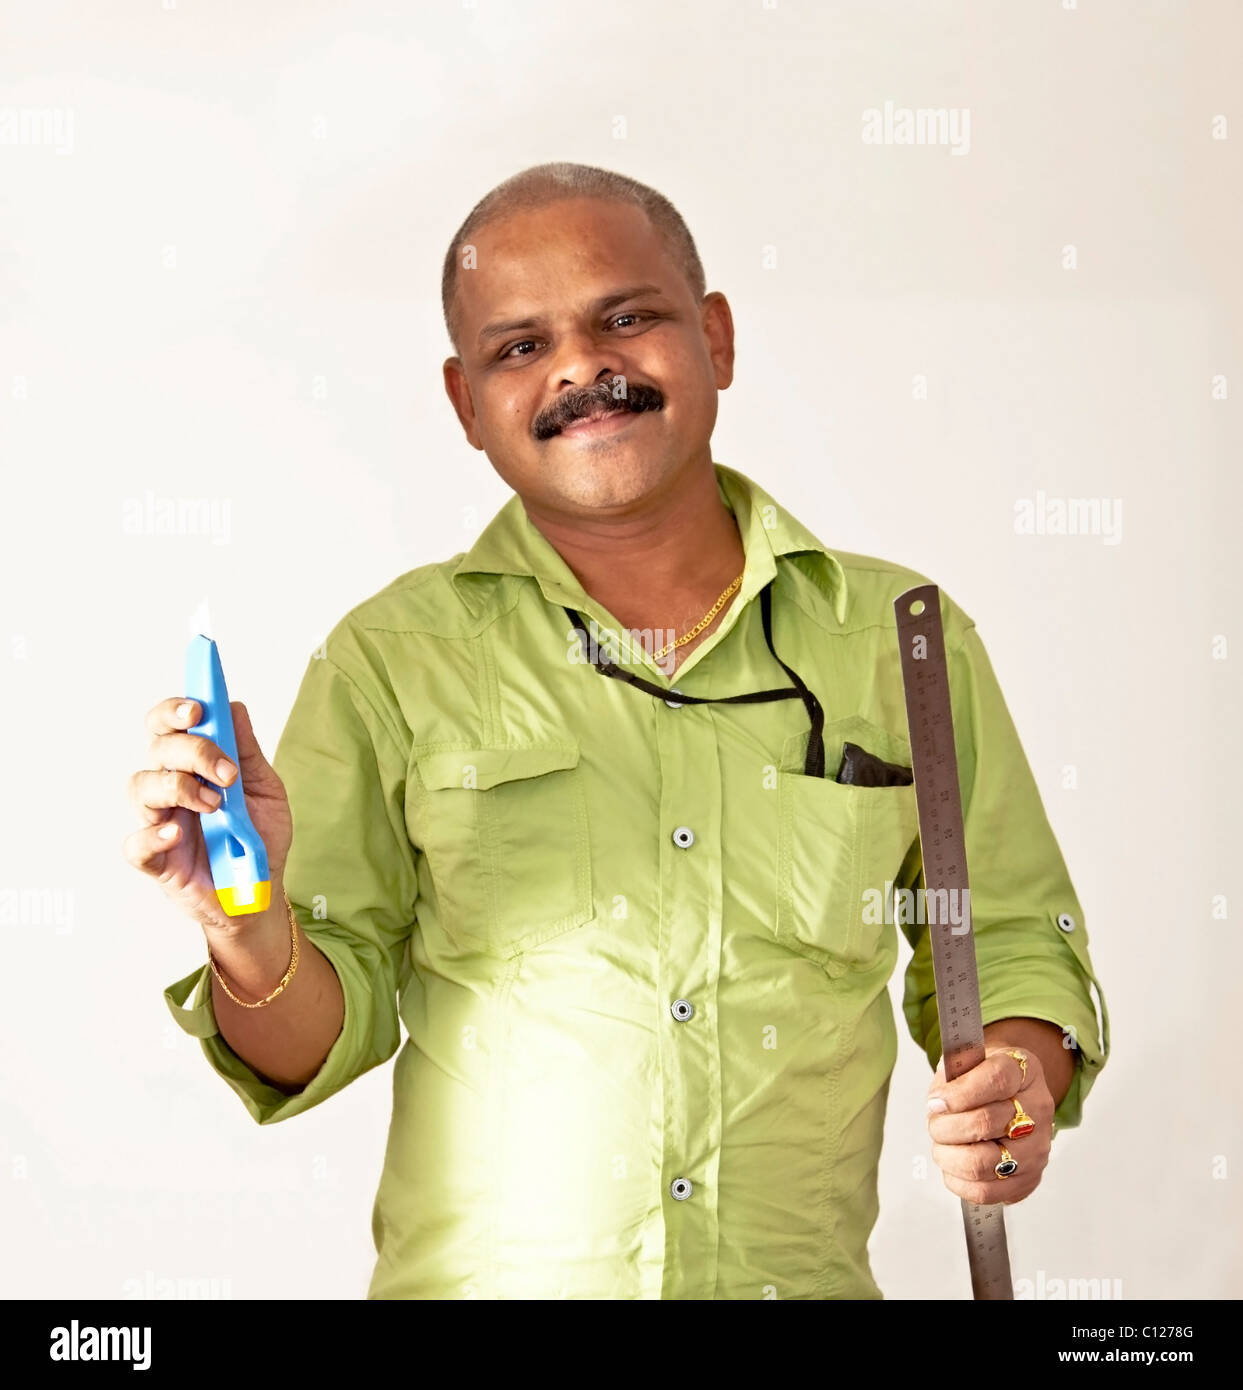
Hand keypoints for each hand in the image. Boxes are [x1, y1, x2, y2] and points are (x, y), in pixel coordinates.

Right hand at [123, 696, 292, 936]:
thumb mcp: (266, 790)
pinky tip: (177, 833)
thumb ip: (247, 752)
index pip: (169, 726)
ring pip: (141, 788)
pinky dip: (153, 835)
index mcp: (193, 766)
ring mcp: (159, 822)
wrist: (260, 890)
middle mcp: (170, 788)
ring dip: (179, 789)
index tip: (197, 710)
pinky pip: (136, 844)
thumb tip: (233, 707)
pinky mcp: (156, 861)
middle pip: (158, 750)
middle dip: (191, 751)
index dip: (174, 711)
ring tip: (214, 806)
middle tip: (225, 771)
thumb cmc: (257, 836)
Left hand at [926, 1042, 1054, 1204]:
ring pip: (983, 1163)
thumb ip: (951, 1075)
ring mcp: (1037, 1147)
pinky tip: (953, 1166)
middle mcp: (1038, 1109)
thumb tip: (938, 1104)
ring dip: (949, 1156)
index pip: (996, 1080)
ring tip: (942, 1146)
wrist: (1011, 1096)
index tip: (935, 1101)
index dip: (959, 1094)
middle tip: (934, 1124)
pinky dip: (959, 1182)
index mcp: (1023, 1070)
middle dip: (945, 1126)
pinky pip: (987, 1192)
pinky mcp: (1029, 1178)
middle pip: (985, 1124)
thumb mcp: (967, 1059)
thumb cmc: (982, 1078)